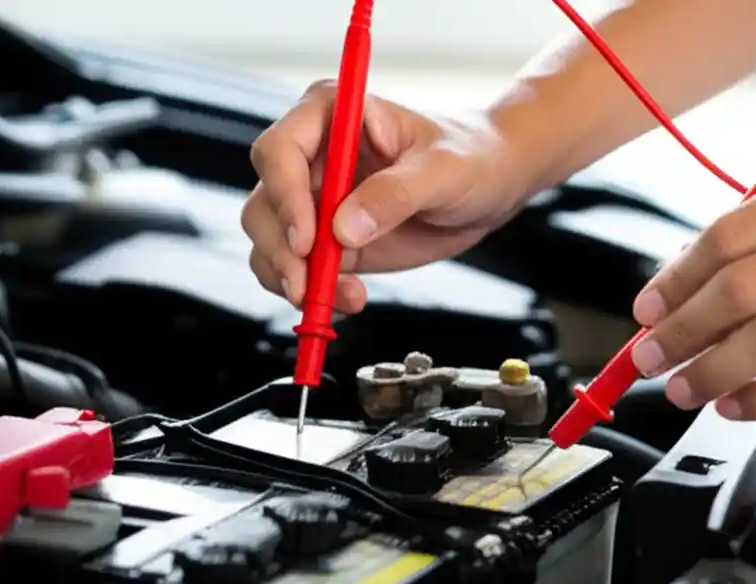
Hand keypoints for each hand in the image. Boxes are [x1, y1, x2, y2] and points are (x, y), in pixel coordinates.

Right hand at [242, 80, 529, 312]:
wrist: (491, 184)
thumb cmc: (471, 155)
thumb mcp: (444, 169)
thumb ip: (395, 194)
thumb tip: (345, 228)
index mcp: (331, 114)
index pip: (280, 151)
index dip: (285, 197)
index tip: (308, 238)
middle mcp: (312, 155)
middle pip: (264, 203)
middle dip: (281, 249)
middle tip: (310, 283)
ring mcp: (314, 200)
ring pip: (269, 241)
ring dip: (292, 277)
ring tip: (339, 296)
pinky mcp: (325, 238)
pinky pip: (294, 269)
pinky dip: (311, 291)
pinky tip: (348, 297)